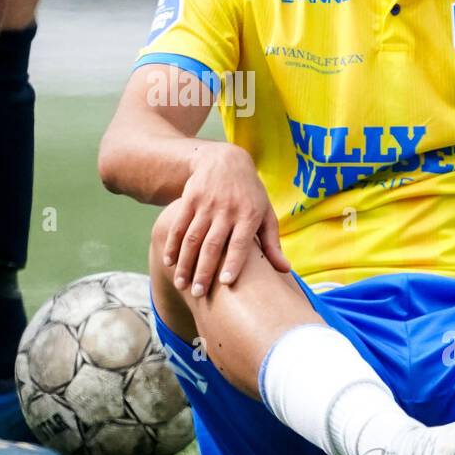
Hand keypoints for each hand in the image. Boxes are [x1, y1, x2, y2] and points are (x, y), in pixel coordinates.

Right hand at [163, 143, 290, 296]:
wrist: (225, 160)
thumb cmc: (250, 194)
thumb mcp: (266, 213)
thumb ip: (272, 243)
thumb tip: (285, 270)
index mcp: (249, 215)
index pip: (240, 242)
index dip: (233, 262)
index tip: (226, 283)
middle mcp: (227, 210)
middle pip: (213, 244)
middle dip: (204, 270)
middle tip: (198, 293)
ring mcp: (206, 204)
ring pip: (193, 238)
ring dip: (185, 262)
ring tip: (181, 284)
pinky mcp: (190, 199)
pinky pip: (179, 225)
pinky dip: (172, 245)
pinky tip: (169, 261)